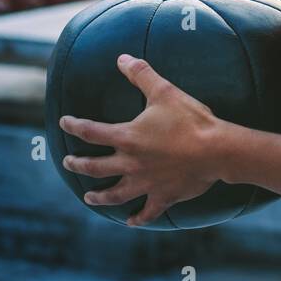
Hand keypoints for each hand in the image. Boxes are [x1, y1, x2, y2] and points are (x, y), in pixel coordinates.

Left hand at [58, 53, 223, 226]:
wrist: (216, 150)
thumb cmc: (190, 119)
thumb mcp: (164, 92)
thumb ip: (141, 75)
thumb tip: (122, 58)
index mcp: (127, 137)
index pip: (91, 131)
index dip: (74, 126)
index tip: (64, 123)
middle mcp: (131, 163)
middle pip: (95, 167)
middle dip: (78, 164)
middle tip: (68, 163)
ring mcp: (145, 183)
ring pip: (115, 194)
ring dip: (99, 197)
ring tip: (88, 198)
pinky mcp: (163, 196)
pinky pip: (147, 212)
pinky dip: (138, 218)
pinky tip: (131, 222)